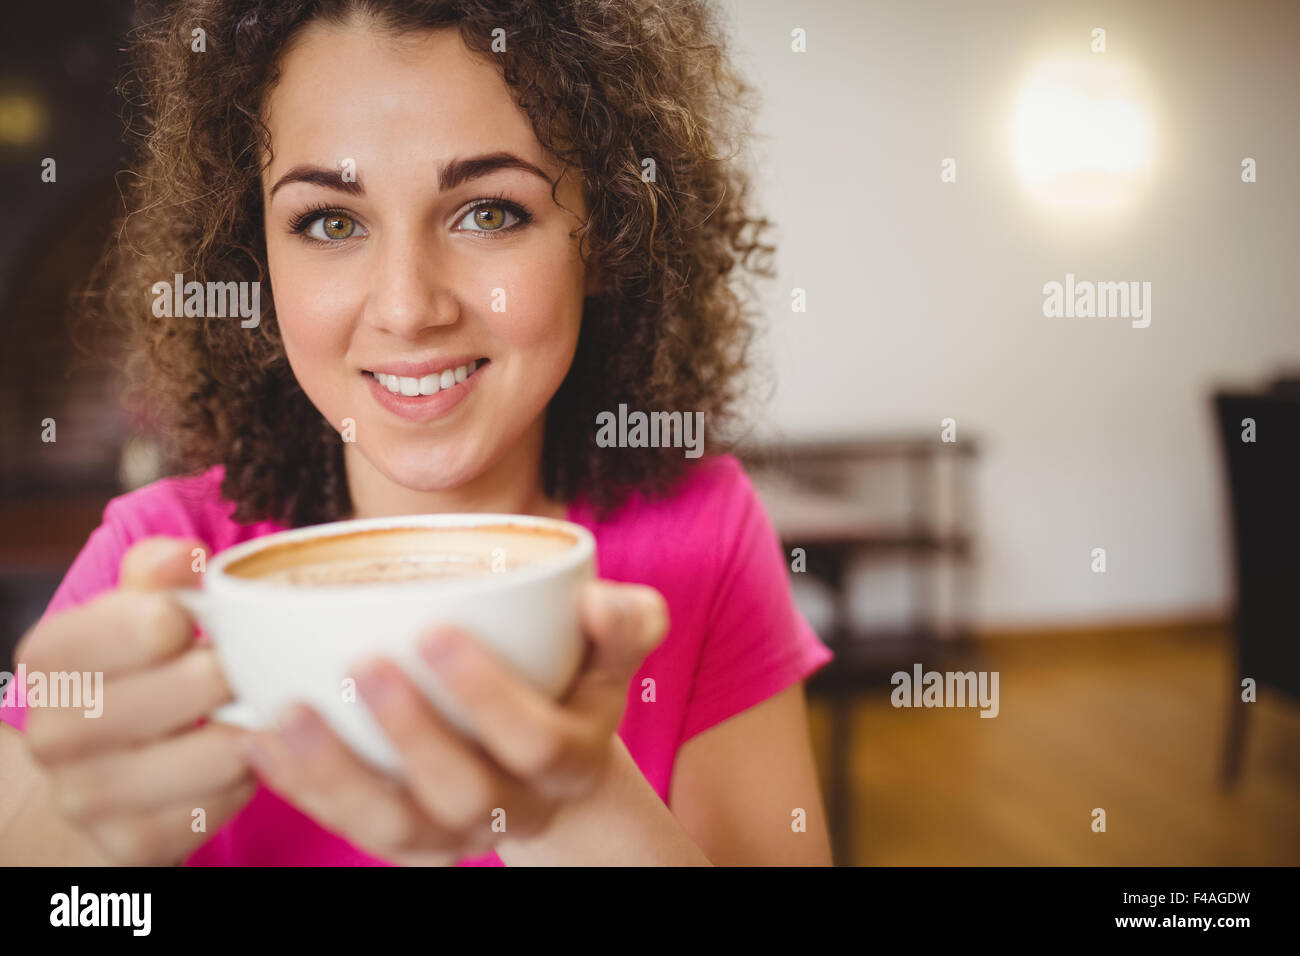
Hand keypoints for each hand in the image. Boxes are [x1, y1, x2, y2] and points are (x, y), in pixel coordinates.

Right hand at [17, 537, 256, 864]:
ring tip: (242, 714)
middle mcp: (53, 731)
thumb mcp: (137, 612)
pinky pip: (221, 805)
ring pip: (218, 752)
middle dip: (236, 672)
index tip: (195, 622)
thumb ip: (158, 575)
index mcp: (52, 656)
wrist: (104, 771)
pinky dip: (242, 781)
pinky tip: (230, 762)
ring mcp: (87, 796)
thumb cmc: (137, 675)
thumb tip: (186, 556)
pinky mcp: (131, 843)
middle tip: (239, 670)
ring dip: (249, 730)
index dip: (195, 617)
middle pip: (196, 684)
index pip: (150, 620)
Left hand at [243, 578, 668, 864]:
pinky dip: (301, 787)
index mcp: (569, 760)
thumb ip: (622, 623)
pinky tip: (260, 738)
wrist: (540, 750)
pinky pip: (346, 827)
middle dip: (412, 737)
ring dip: (337, 775)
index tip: (437, 631)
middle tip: (362, 665)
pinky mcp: (399, 838)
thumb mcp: (606, 649)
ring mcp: (450, 835)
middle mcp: (513, 809)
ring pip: (395, 830)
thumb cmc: (567, 678)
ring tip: (285, 715)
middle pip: (466, 797)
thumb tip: (599, 602)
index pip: (538, 743)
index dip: (489, 697)